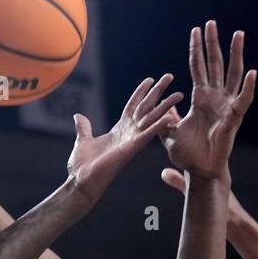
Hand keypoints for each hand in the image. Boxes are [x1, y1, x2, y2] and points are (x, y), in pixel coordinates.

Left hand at [67, 75, 183, 205]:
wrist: (81, 182)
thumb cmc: (83, 166)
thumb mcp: (83, 140)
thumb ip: (84, 128)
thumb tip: (78, 116)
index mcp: (119, 130)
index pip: (133, 106)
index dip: (141, 92)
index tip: (150, 79)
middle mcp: (129, 133)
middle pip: (147, 107)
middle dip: (158, 92)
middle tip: (170, 76)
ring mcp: (132, 140)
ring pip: (152, 119)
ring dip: (166, 106)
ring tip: (179, 94)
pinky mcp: (131, 148)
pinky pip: (147, 135)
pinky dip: (158, 126)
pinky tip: (169, 117)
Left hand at [161, 21, 255, 178]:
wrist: (199, 169)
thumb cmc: (187, 153)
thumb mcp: (169, 133)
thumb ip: (165, 119)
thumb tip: (160, 109)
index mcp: (200, 98)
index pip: (197, 67)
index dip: (196, 49)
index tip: (195, 30)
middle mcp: (214, 97)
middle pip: (215, 64)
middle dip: (213, 43)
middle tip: (211, 23)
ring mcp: (226, 105)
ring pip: (232, 74)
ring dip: (236, 54)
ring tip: (238, 34)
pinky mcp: (233, 118)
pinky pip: (244, 100)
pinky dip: (249, 88)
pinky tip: (253, 73)